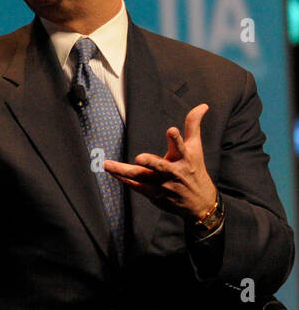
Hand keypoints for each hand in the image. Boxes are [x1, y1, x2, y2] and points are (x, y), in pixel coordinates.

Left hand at [104, 103, 217, 223]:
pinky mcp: (153, 193)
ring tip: (107, 164)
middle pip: (160, 166)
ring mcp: (161, 184)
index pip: (180, 147)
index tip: (171, 130)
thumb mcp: (196, 148)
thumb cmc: (195, 170)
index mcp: (184, 158)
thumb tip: (203, 105)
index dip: (175, 139)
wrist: (199, 203)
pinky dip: (122, 178)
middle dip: (151, 162)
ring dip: (123, 171)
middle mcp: (172, 172)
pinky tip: (110, 171)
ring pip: (141, 177)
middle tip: (140, 157)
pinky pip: (134, 185)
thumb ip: (193, 125)